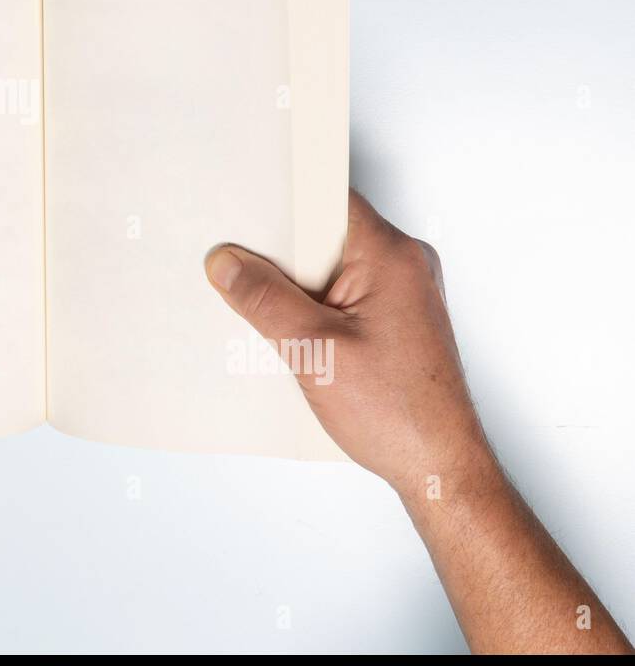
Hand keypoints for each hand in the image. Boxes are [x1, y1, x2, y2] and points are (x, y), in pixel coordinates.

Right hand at [205, 189, 491, 498]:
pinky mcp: (394, 318)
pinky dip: (311, 303)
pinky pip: (342, 292)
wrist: (440, 468)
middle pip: (325, 231)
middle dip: (278, 247)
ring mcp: (402, 292)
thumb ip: (264, 299)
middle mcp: (404, 264)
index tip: (238, 208)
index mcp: (391, 256)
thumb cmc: (397, 414)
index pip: (328, 198)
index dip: (281, 198)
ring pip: (330, 264)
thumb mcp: (313, 350)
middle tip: (234, 261)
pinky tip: (285, 329)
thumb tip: (226, 263)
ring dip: (293, 281)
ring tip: (256, 302)